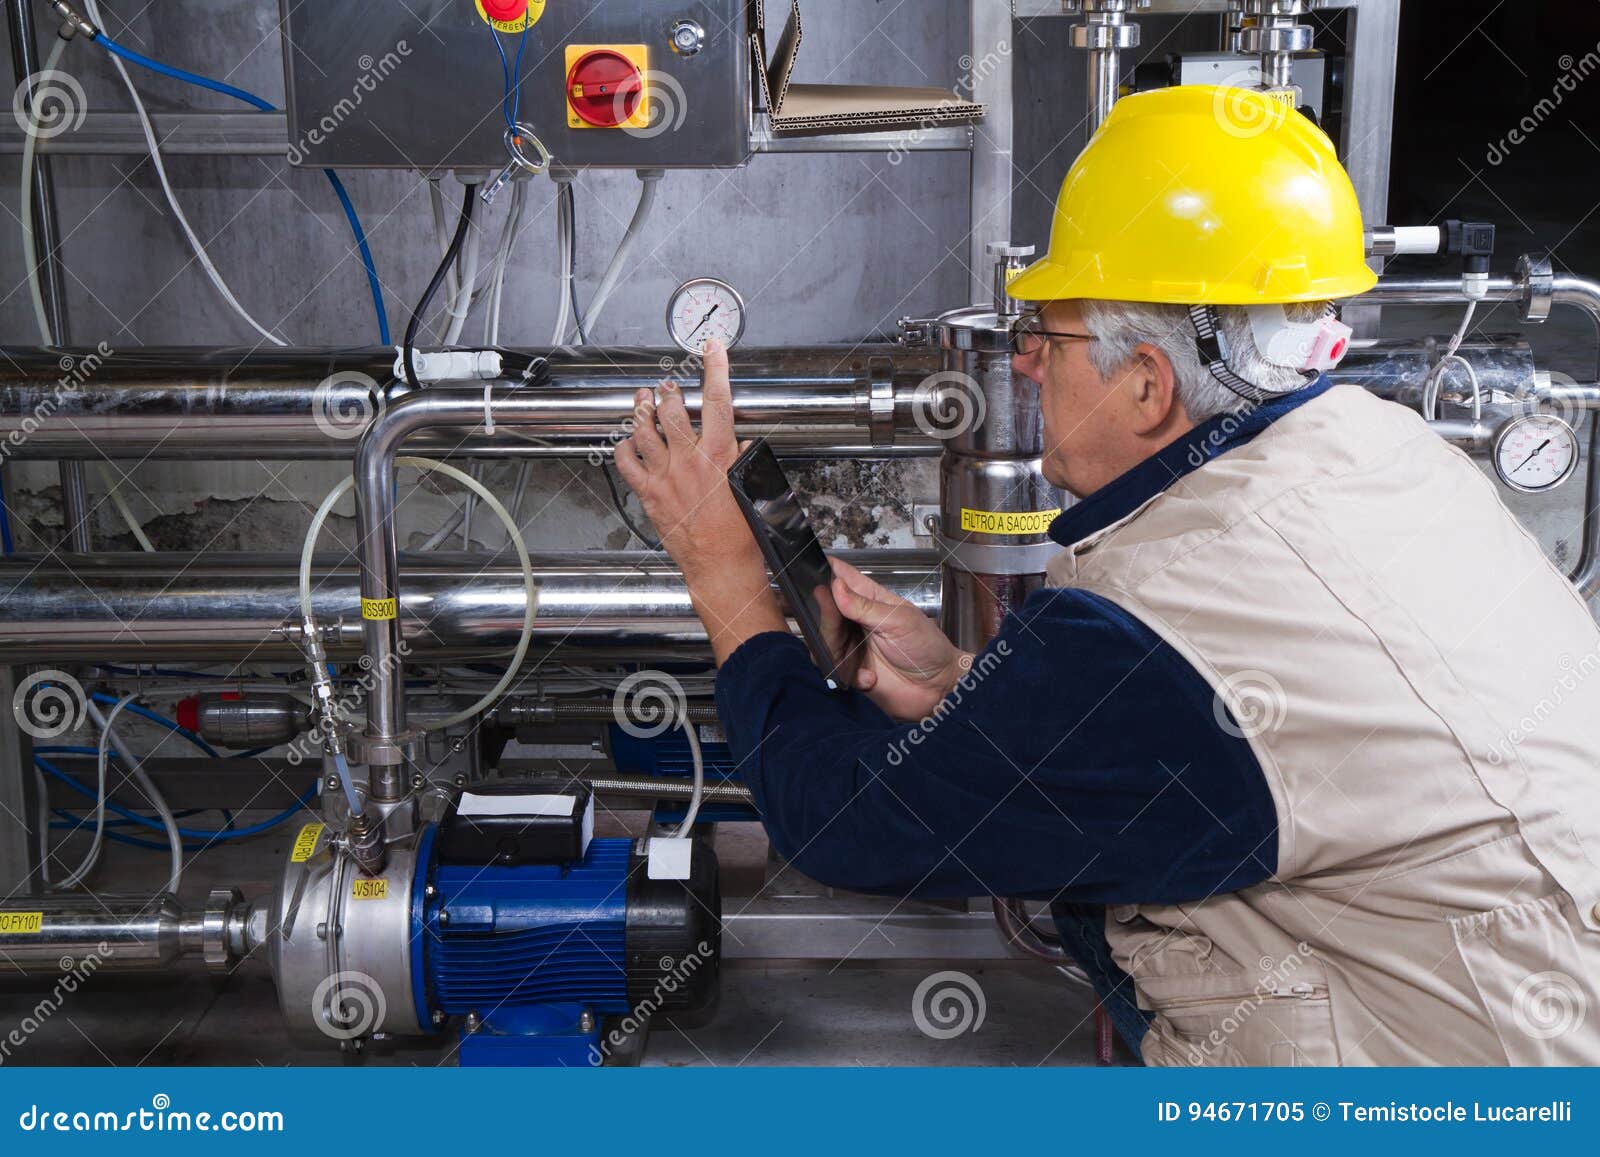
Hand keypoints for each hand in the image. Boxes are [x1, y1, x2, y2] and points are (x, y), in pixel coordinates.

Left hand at [614, 340, 786, 664]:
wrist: (721, 568)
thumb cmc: (741, 536)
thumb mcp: (753, 490)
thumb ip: (744, 461)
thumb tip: (739, 444)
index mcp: (720, 457)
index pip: (718, 401)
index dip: (715, 369)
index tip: (712, 349)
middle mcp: (689, 462)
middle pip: (672, 410)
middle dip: (668, 390)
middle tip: (667, 383)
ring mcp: (665, 477)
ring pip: (644, 430)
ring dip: (641, 410)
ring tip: (641, 398)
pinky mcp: (649, 495)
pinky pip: (627, 462)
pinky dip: (624, 447)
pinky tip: (627, 441)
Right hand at [827, 556, 972, 721]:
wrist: (938, 689)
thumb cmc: (926, 646)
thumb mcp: (899, 621)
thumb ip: (864, 606)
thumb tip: (835, 586)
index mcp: (870, 599)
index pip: (843, 577)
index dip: (826, 570)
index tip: (808, 568)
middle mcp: (856, 620)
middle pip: (825, 610)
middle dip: (825, 615)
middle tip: (835, 622)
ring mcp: (852, 646)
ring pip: (822, 640)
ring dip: (832, 648)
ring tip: (849, 657)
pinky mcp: (850, 671)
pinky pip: (831, 669)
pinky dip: (847, 673)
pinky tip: (869, 678)